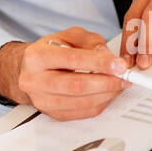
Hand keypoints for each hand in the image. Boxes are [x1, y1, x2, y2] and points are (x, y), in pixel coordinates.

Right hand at [0, 26, 128, 119]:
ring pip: (81, 102)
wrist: (27, 70)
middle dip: (106, 82)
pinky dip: (99, 104)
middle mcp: (35, 80)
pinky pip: (81, 113)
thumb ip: (89, 40)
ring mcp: (42, 100)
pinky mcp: (51, 114)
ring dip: (106, 94)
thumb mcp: (67, 36)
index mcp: (37, 57)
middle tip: (124, 77)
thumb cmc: (49, 51)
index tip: (119, 64)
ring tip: (119, 85)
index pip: (72, 60)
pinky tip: (107, 94)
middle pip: (76, 85)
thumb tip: (107, 55)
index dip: (98, 63)